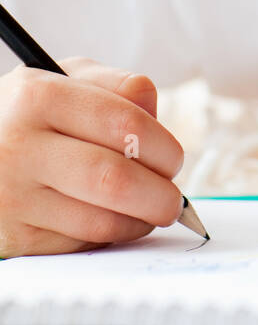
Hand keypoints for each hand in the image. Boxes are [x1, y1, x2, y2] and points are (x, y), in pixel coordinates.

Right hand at [0, 57, 184, 258]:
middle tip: (172, 199)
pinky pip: (81, 244)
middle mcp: (19, 147)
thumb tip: (155, 113)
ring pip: (102, 221)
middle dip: (160, 195)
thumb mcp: (63, 80)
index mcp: (38, 97)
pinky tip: (110, 219)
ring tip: (147, 210)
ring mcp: (13, 196)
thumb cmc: (31, 115)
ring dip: (140, 221)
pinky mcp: (14, 236)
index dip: (163, 148)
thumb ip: (115, 86)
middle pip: (116, 180)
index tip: (174, 160)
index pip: (125, 125)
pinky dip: (109, 236)